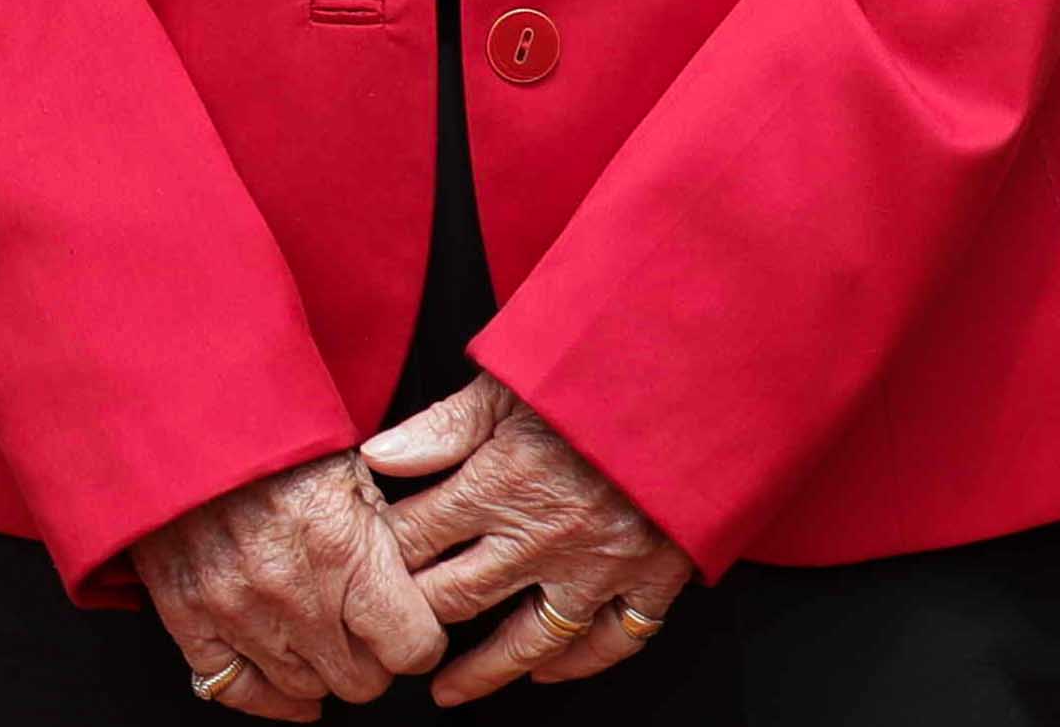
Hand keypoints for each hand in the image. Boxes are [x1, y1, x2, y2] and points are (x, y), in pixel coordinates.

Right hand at [132, 451, 448, 718]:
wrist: (181, 413)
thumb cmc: (268, 430)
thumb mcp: (351, 464)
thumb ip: (385, 529)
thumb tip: (418, 576)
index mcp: (344, 551)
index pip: (412, 648)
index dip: (418, 639)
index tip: (410, 627)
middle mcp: (293, 594)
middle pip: (360, 681)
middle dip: (371, 660)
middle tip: (362, 630)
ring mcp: (237, 610)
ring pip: (304, 688)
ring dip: (318, 669)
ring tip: (318, 637)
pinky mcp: (189, 614)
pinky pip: (233, 687)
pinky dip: (264, 695)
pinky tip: (283, 683)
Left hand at [361, 375, 696, 704]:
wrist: (698, 382)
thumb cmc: (604, 369)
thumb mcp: (510, 382)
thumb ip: (443, 426)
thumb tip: (377, 455)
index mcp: (502, 482)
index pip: (419, 534)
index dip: (383, 552)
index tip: (360, 566)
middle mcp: (544, 536)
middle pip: (458, 596)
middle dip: (414, 617)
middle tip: (386, 636)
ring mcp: (599, 566)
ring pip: (529, 639)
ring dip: (483, 670)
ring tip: (447, 689)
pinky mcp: (652, 578)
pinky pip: (612, 640)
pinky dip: (578, 662)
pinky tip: (547, 669)